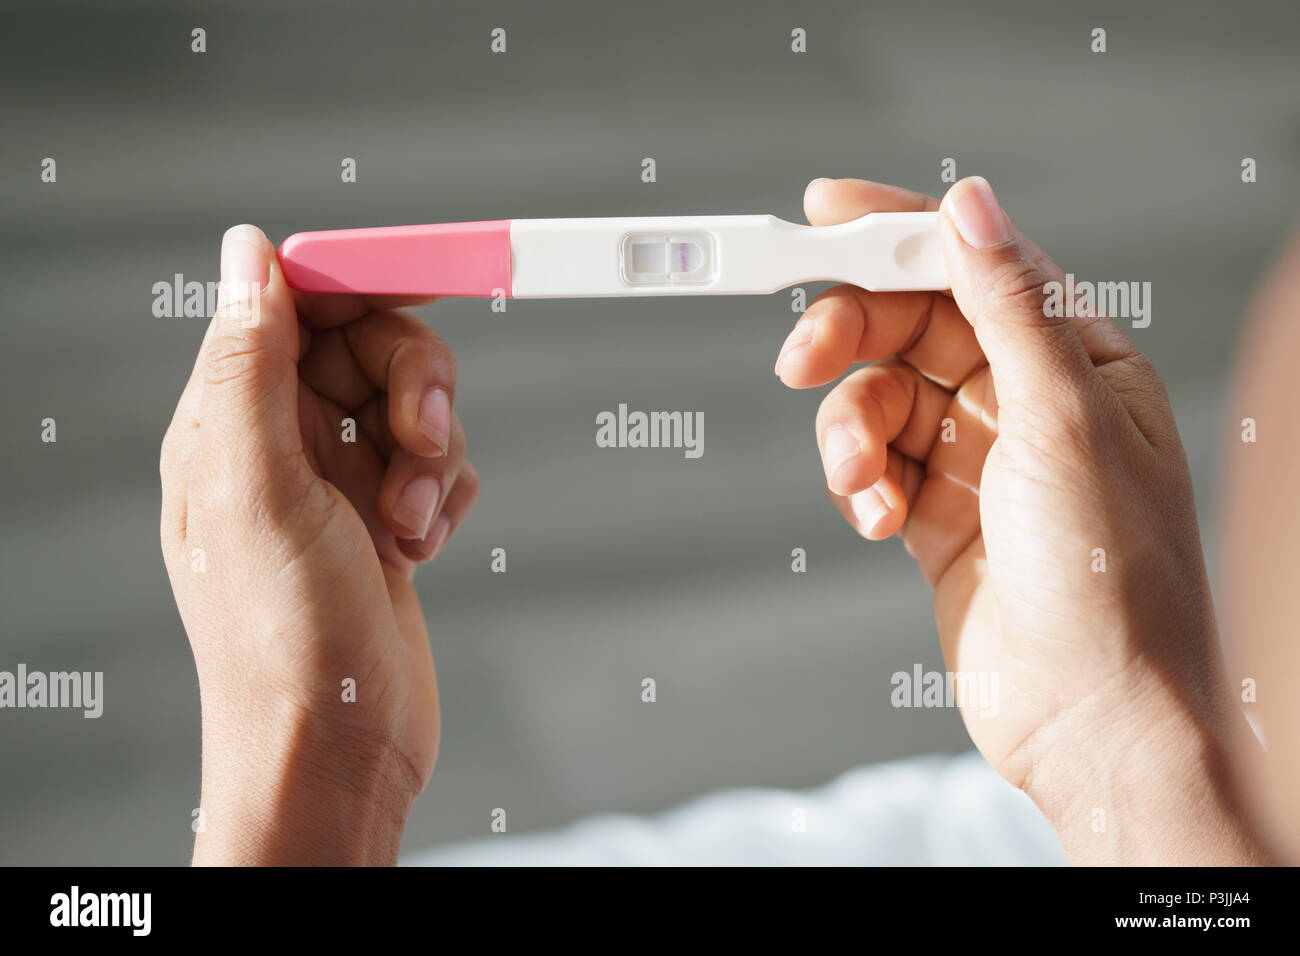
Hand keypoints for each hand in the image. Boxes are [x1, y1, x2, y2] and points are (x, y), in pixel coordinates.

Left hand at [161, 225, 478, 864]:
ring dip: (433, 457)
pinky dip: (445, 496)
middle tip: (418, 440)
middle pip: (375, 347)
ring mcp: (338, 483)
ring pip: (418, 407)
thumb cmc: (284, 634)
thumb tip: (247, 251)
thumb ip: (250, 363)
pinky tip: (421, 548)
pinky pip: (440, 464)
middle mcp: (283, 442)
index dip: (362, 286)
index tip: (428, 281)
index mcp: (231, 419)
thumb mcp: (260, 485)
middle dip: (416, 388)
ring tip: (408, 525)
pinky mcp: (385, 520)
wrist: (340, 746)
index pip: (298, 304)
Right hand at [776, 177, 1267, 863]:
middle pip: (910, 328)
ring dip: (850, 432)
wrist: (1091, 720)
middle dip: (850, 338)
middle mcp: (1027, 402)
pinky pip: (874, 466)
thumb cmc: (1111, 578)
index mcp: (1078, 360)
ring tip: (860, 479)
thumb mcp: (1062, 419)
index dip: (897, 233)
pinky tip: (877, 517)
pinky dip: (860, 483)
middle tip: (800, 359)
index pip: (974, 266)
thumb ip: (1007, 306)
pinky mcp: (936, 517)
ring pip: (879, 401)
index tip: (819, 216)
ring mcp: (977, 461)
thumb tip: (970, 203)